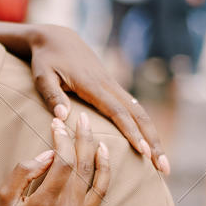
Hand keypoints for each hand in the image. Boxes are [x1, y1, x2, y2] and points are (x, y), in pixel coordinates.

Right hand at [0, 113, 109, 205]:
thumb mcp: (3, 196)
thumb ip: (24, 171)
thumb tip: (49, 154)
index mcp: (45, 202)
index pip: (62, 161)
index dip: (61, 140)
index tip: (55, 124)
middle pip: (80, 164)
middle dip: (80, 137)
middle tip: (80, 117)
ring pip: (92, 174)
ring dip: (92, 148)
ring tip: (90, 128)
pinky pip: (100, 191)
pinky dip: (105, 170)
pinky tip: (103, 152)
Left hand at [27, 23, 169, 174]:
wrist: (57, 37)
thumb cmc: (46, 59)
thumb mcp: (42, 76)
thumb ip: (52, 95)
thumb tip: (63, 117)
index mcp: (92, 85)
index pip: (118, 111)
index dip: (131, 132)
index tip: (144, 152)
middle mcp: (108, 85)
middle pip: (138, 114)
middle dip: (153, 140)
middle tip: (164, 167)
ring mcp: (113, 85)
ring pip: (140, 112)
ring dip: (153, 136)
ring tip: (162, 162)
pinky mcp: (112, 87)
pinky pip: (133, 108)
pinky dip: (144, 126)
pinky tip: (150, 143)